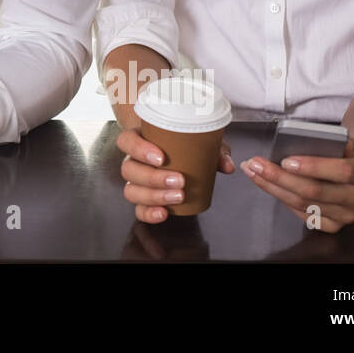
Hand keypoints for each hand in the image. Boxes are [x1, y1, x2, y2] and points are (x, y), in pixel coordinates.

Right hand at [117, 126, 234, 223]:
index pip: (126, 141)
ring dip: (154, 196)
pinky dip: (149, 213)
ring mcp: (136, 182)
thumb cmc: (183, 143)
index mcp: (139, 139)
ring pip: (131, 191)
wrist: (177, 154)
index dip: (139, 150)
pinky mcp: (143, 200)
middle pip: (129, 170)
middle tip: (179, 180)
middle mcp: (133, 161)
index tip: (161, 157)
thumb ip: (214, 150)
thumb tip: (227, 165)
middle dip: (153, 178)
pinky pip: (138, 209)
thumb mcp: (199, 140)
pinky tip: (164, 213)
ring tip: (178, 196)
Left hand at [240, 141, 353, 232]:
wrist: (352, 170)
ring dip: (273, 187)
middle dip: (280, 177)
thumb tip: (299, 138)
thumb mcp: (338, 141)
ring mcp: (347, 215)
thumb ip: (326, 140)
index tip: (286, 160)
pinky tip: (268, 185)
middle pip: (314, 191)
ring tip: (253, 171)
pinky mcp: (334, 226)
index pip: (341, 171)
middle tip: (255, 164)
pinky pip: (302, 215)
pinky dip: (282, 199)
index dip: (313, 167)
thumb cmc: (339, 153)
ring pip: (303, 204)